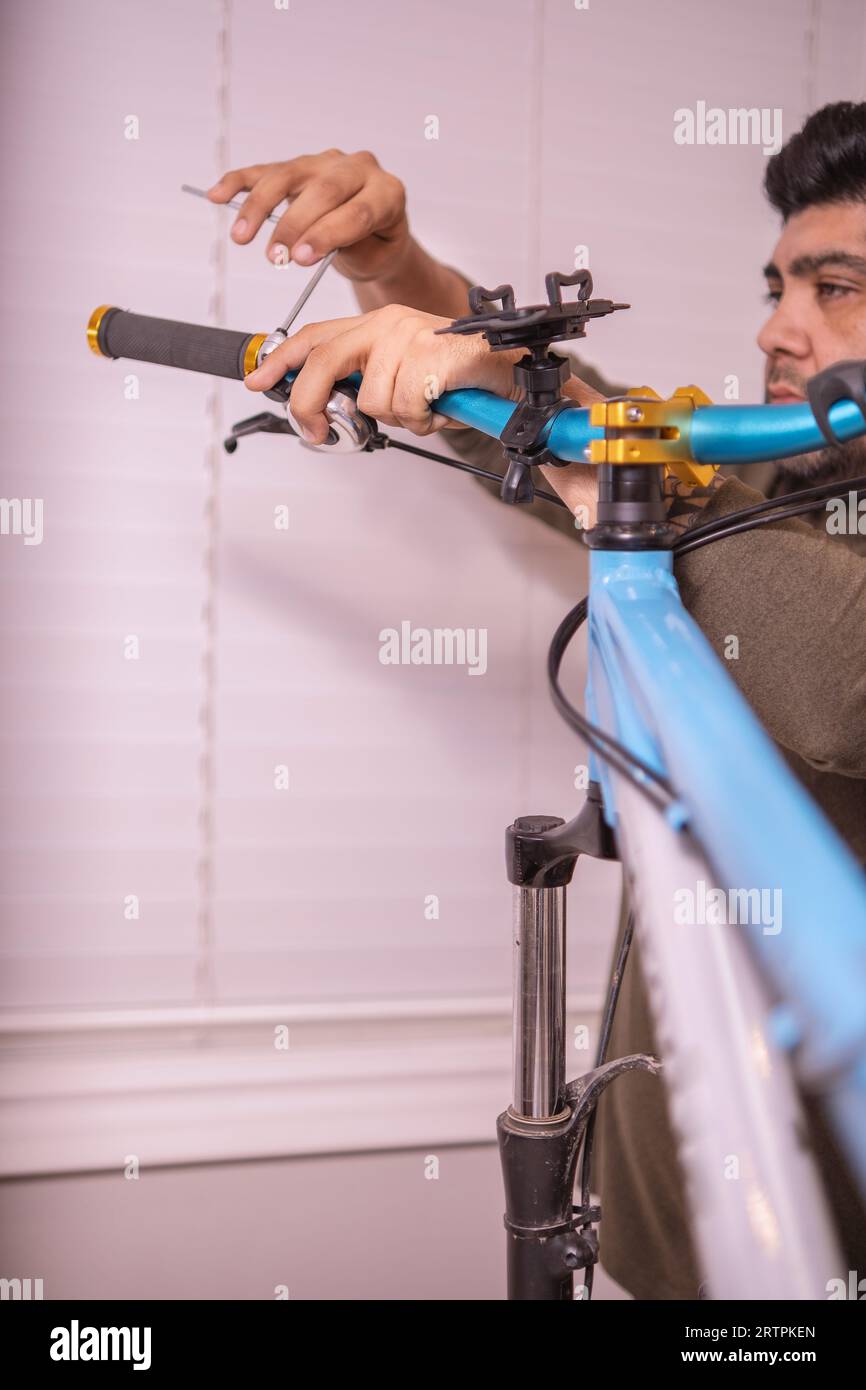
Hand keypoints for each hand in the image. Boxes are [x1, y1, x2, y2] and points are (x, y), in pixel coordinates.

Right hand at [207, 150, 408, 279]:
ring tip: (241, 237)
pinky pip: (266, 170)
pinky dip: (240, 182)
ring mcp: (327, 162)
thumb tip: (309, 248)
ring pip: (289, 176)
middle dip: (294, 224)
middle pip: (322, 190)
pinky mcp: (300, 165)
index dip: (326, 235)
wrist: (377, 230)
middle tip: (275, 257)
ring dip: (260, 206)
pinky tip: (217, 195)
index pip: (356, 211)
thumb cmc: (377, 246)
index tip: (300, 259)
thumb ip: (350, 249)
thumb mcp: (375, 257)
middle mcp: (358, 168)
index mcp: (387, 192)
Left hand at [244, 304, 603, 520]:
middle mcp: (387, 321)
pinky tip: (440, 405)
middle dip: (311, 406)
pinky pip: (406, 405)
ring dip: (398, 418)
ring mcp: (410, 335)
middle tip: (318, 434)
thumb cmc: (455, 381)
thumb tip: (321, 412)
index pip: (314, 337)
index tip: (255, 379)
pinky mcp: (433, 353)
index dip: (280, 359)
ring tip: (423, 408)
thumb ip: (361, 387)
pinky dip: (423, 418)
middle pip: (324, 364)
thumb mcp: (399, 380)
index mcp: (375, 323)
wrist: (511, 374)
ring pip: (372, 399)